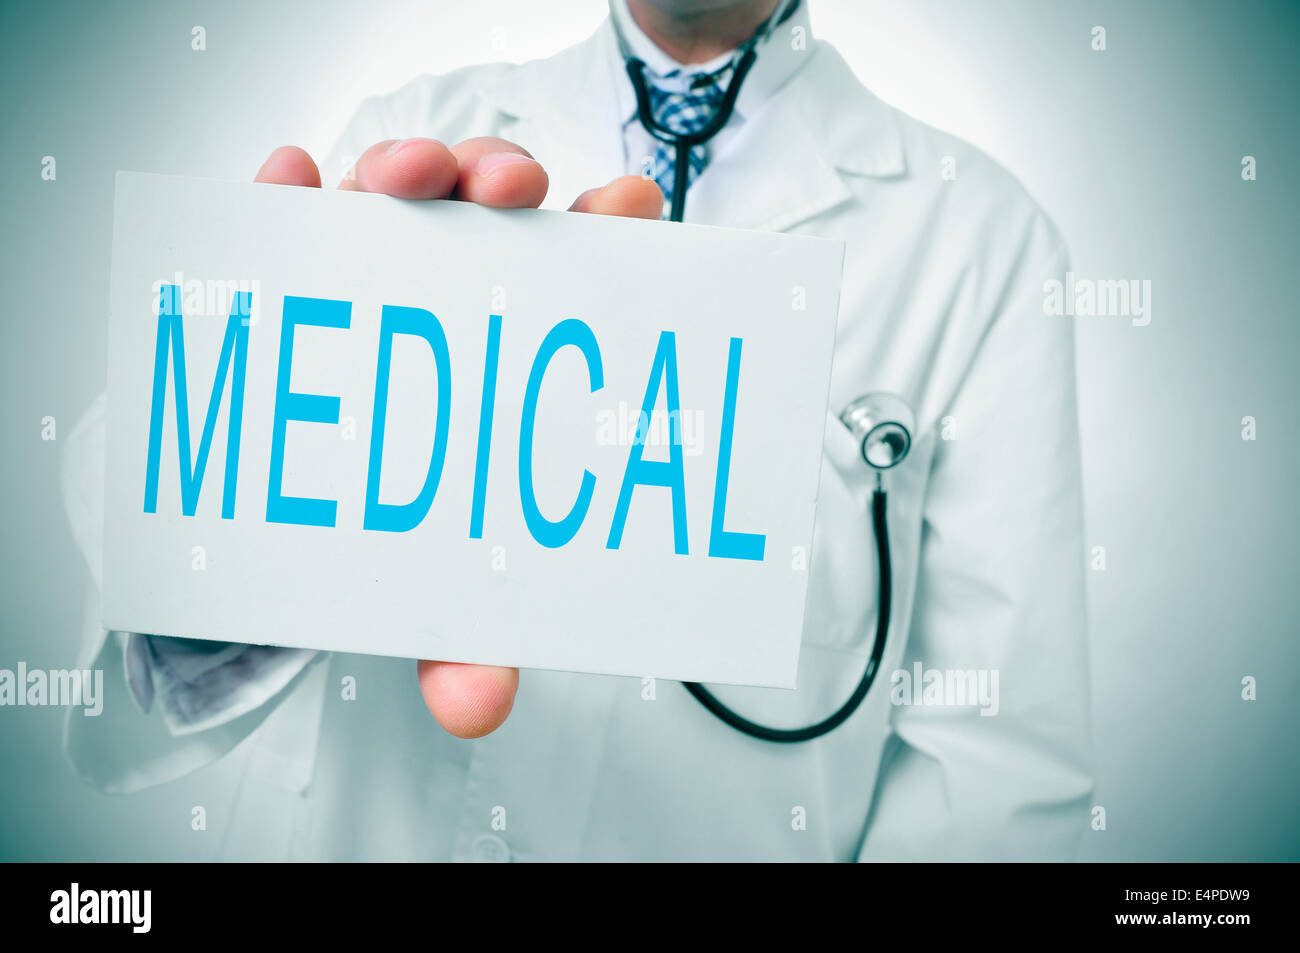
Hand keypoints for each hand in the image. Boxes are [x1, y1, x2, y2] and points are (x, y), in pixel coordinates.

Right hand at [254, 138, 662, 737]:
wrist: (318, 524)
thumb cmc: (411, 532)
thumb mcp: (447, 589)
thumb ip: (468, 638)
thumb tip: (475, 708)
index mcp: (526, 342)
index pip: (587, 264)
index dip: (612, 226)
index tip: (628, 205)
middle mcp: (462, 292)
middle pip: (495, 207)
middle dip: (504, 176)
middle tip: (506, 189)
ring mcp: (380, 272)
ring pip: (402, 193)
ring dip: (408, 167)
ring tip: (400, 180)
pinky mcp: (297, 270)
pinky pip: (292, 216)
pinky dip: (291, 192)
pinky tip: (288, 181)